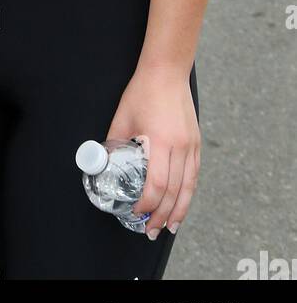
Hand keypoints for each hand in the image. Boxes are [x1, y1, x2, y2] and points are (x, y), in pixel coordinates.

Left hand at [107, 64, 199, 236]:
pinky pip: (194, 175)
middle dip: (162, 215)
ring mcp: (191, 146)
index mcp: (160, 141)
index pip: (156, 184)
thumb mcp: (122, 117)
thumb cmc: (142, 92)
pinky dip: (189, 193)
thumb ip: (115, 142)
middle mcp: (179, 147)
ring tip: (170, 227)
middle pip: (174, 192)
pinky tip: (183, 204)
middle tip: (152, 231)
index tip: (136, 213)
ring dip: (179, 210)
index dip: (146, 204)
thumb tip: (106, 163)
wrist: (167, 72)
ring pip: (188, 187)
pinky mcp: (197, 143)